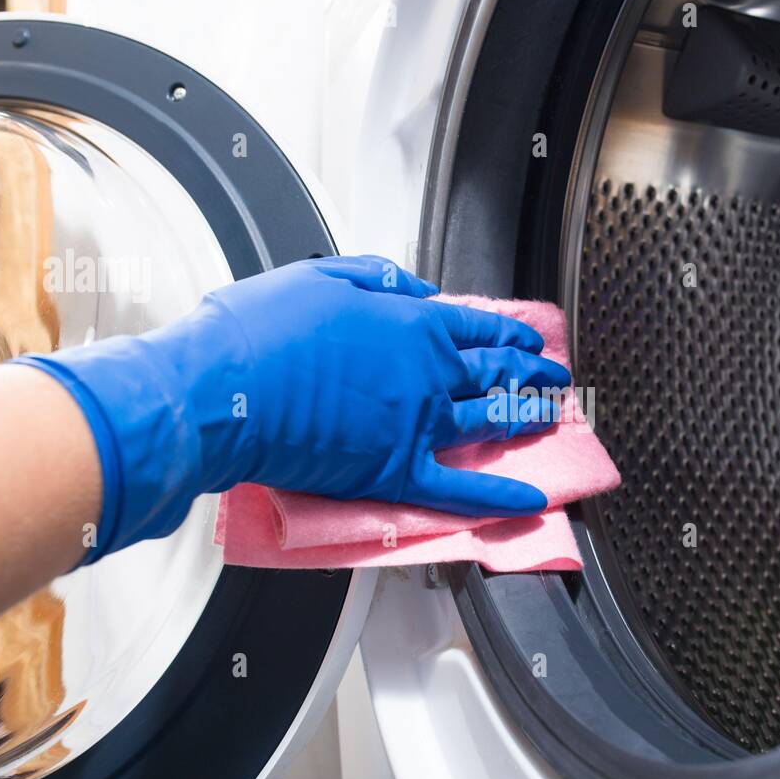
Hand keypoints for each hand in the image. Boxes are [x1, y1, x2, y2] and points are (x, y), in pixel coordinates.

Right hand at [13, 255, 569, 562]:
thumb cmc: (259, 331)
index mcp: (411, 323)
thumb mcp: (321, 275)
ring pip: (489, 422)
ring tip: (554, 416)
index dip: (508, 334)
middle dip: (530, 373)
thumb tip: (420, 288)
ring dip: (527, 418)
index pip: (476, 327)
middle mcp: (427, 373)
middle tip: (555, 377)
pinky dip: (499, 499)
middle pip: (494, 373)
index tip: (528, 340)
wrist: (224, 389)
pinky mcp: (397, 472)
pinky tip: (532, 503)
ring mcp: (418, 425)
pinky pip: (460, 490)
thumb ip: (380, 279)